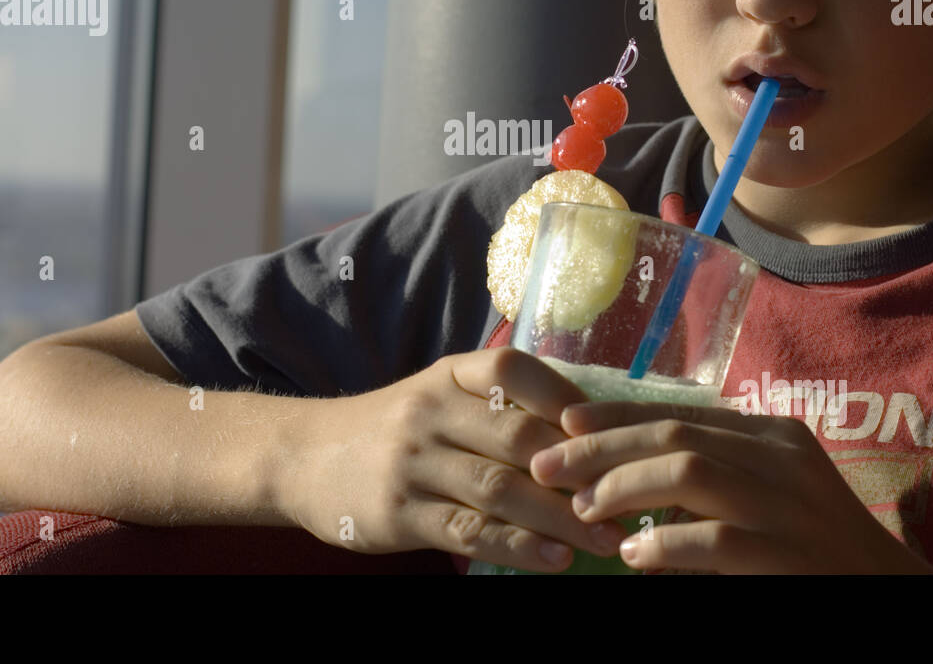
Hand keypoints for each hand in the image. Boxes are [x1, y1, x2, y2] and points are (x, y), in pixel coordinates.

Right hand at [288, 347, 631, 570]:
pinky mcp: (399, 513)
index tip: (614, 431)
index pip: (513, 370)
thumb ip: (496, 406)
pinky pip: (467, 531)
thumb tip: (585, 433)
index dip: (567, 399)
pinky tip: (554, 560)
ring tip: (606, 539)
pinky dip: (516, 548)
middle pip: (518, 436)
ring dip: (560, 518)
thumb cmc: (392, 429)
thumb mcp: (435, 397)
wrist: (302, 456)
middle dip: (580, 471)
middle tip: (630, 498)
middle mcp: (428, 411)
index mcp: (445, 376)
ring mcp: (411, 462)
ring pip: (498, 488)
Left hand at [528, 400, 932, 573]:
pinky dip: (664, 542)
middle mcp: (782, 457)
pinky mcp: (789, 555)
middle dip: (602, 448)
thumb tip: (623, 465)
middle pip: (674, 433)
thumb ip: (714, 469)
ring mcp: (789, 504)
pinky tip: (635, 554)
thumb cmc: (812, 545)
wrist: (888, 593)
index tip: (564, 423)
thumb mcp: (768, 489)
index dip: (616, 415)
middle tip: (550, 466)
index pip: (680, 411)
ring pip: (689, 471)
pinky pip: (715, 539)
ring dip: (623, 487)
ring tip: (584, 508)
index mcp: (773, 434)